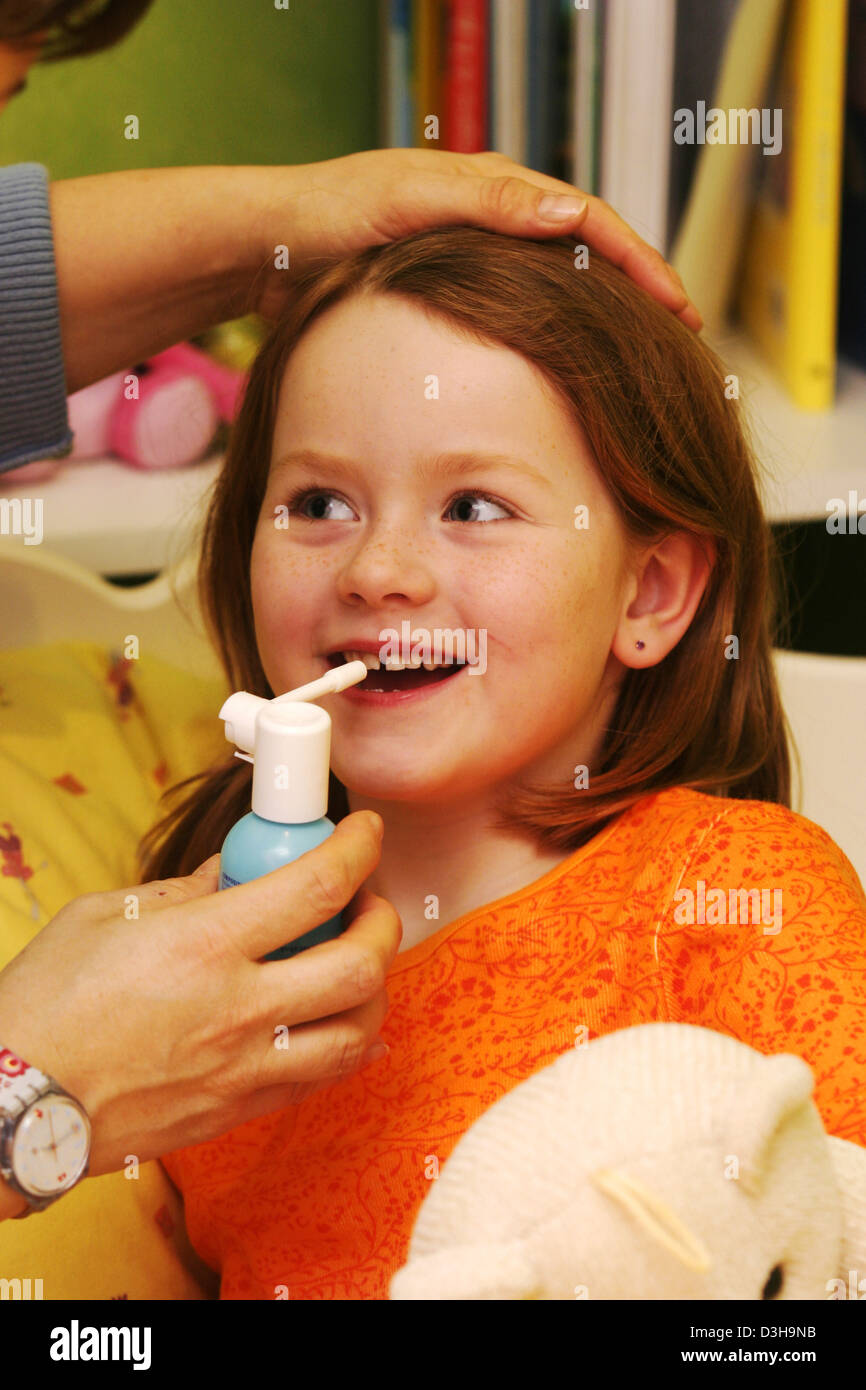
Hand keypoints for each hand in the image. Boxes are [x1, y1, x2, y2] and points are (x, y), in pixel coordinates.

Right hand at [0, 810, 398, 1179]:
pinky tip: (344, 1021)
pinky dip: (350, 1044)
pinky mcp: (235, 1111)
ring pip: (358, 1032)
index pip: (317, 885)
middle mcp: (238, 1008)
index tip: (367, 832)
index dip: (359, 848)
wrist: (10, 1106)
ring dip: (376, 987)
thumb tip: (237, 872)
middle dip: (384, 920)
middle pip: (361, 963)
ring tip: (357, 960)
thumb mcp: (104, 916)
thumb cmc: (43, 1004)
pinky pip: (320, 1079)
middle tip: (367, 900)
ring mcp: (242, 1067)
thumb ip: (184, 890)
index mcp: (203, 945)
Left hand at [245, 149, 700, 329]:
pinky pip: (517, 313)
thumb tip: (569, 215)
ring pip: (556, 286)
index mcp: (491, 187)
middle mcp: (490, 217)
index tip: (677, 307)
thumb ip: (486, 202)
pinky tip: (563, 368)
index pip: (589, 221)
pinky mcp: (448, 293)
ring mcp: (472, 256)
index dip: (640, 263)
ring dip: (600, 316)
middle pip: (585, 253)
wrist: (262, 248)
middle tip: (679, 338)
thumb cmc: (327, 215)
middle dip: (636, 290)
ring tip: (639, 358)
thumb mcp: (408, 198)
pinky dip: (551, 335)